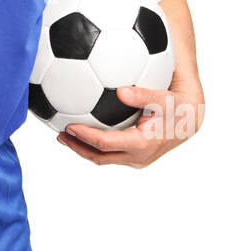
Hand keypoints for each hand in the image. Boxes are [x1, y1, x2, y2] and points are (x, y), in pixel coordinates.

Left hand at [56, 78, 204, 167]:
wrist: (191, 118)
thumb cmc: (177, 104)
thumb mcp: (164, 98)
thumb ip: (144, 95)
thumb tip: (122, 91)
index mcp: (142, 145)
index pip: (106, 144)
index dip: (85, 137)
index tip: (68, 126)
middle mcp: (138, 157)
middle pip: (100, 157)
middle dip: (78, 148)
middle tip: (60, 134)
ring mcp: (137, 159)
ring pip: (104, 157)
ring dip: (84, 148)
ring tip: (66, 135)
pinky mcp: (136, 155)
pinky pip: (112, 152)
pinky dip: (96, 145)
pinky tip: (85, 129)